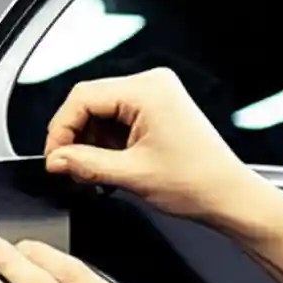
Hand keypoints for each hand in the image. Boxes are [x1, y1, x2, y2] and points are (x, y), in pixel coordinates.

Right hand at [44, 67, 269, 224]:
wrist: (229, 196)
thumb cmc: (198, 182)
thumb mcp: (131, 175)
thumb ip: (85, 164)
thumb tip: (55, 160)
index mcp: (148, 90)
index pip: (82, 97)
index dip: (60, 129)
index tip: (53, 157)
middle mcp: (152, 86)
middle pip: (89, 102)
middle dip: (74, 137)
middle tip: (66, 167)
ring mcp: (155, 97)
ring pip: (100, 113)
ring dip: (88, 142)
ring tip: (89, 171)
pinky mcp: (156, 111)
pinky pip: (115, 120)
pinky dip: (104, 143)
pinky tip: (104, 165)